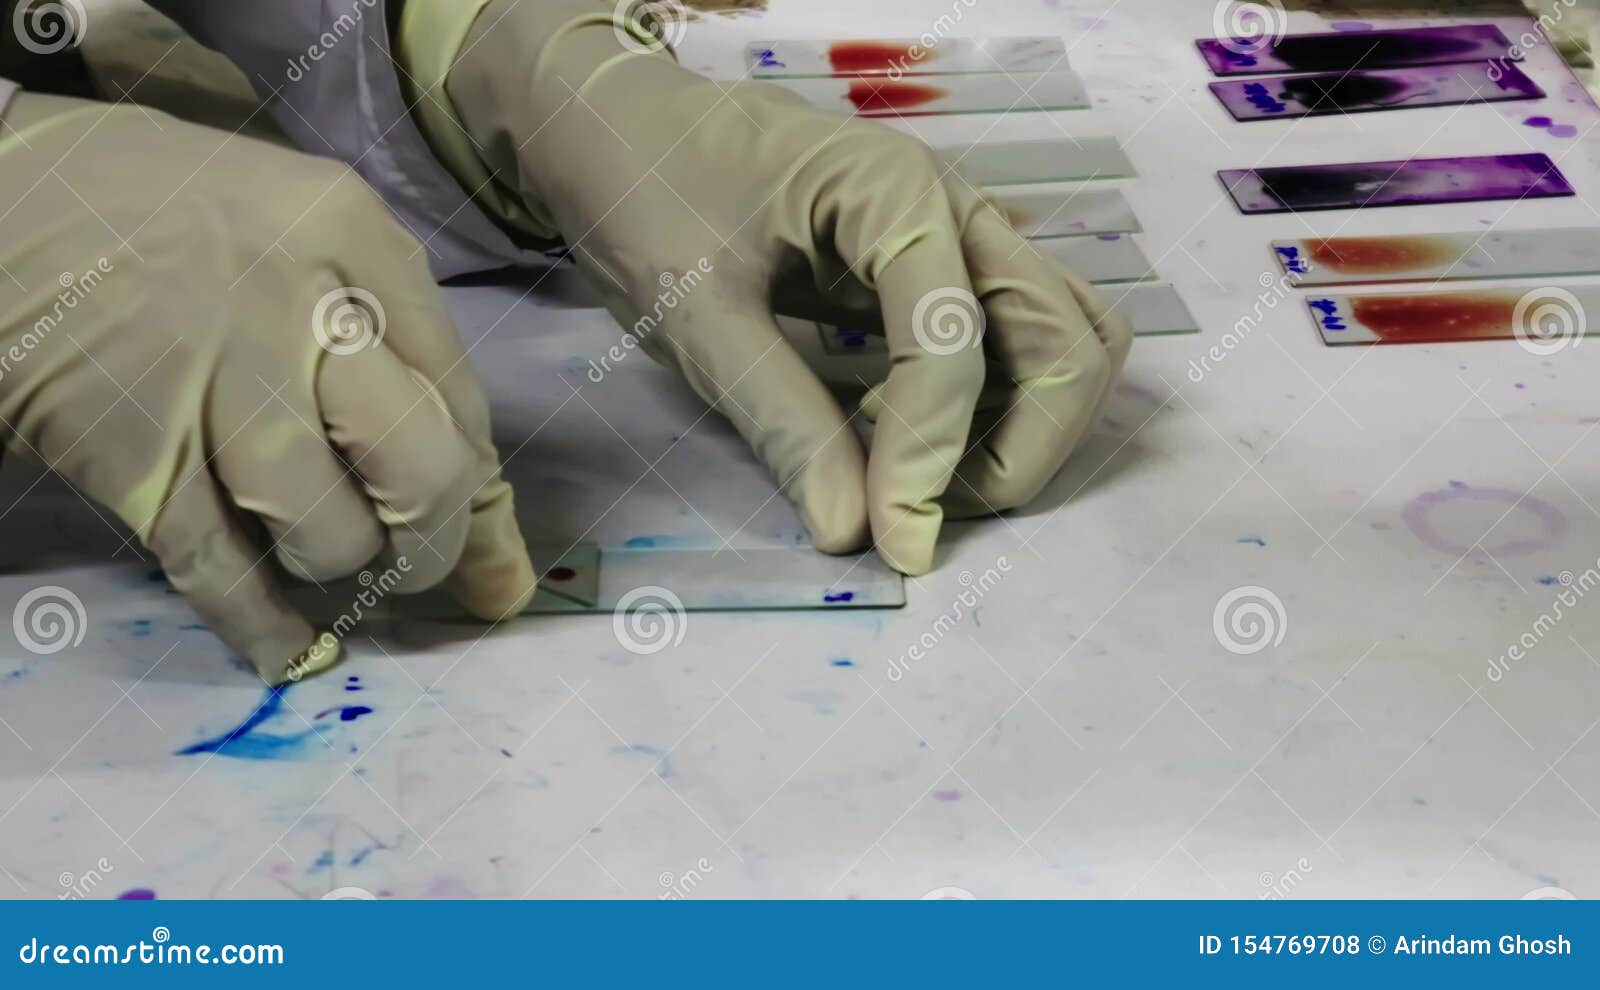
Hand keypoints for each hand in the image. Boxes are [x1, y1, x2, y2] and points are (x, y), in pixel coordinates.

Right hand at [0, 93, 535, 682]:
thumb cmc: (158, 205)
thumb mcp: (296, 218)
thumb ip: (389, 328)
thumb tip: (477, 477)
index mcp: (351, 232)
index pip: (461, 393)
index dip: (475, 476)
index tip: (474, 525)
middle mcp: (300, 303)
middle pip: (420, 467)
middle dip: (433, 540)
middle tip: (415, 562)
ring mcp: (214, 381)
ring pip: (327, 528)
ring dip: (338, 565)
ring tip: (325, 558)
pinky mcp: (134, 452)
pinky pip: (221, 568)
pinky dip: (262, 624)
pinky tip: (290, 649)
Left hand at [431, 0, 1130, 573]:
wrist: (623, 128)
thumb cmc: (648, 194)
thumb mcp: (698, 315)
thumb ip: (781, 420)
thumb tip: (851, 531)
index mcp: (896, 194)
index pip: (956, 344)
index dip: (931, 457)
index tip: (893, 544)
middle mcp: (959, 208)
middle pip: (1067, 344)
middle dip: (1018, 451)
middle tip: (921, 511)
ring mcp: (966, 235)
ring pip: (1069, 342)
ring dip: (1025, 430)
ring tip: (919, 474)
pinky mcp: (952, 268)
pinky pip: (1025, 343)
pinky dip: (999, 407)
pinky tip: (904, 432)